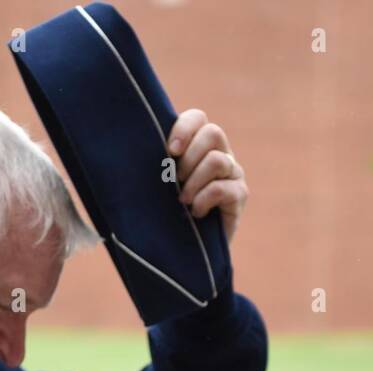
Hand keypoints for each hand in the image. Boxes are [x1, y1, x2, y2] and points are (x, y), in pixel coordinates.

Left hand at [167, 109, 246, 244]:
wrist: (185, 250)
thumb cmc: (165, 212)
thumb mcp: (156, 183)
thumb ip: (155, 163)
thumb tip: (133, 142)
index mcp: (198, 145)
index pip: (198, 118)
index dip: (184, 129)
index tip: (169, 151)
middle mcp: (220, 153)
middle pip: (213, 133)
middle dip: (189, 157)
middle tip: (175, 180)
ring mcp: (233, 173)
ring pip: (218, 160)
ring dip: (194, 181)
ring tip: (183, 200)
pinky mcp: (240, 195)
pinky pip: (222, 188)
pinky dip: (204, 200)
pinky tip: (196, 212)